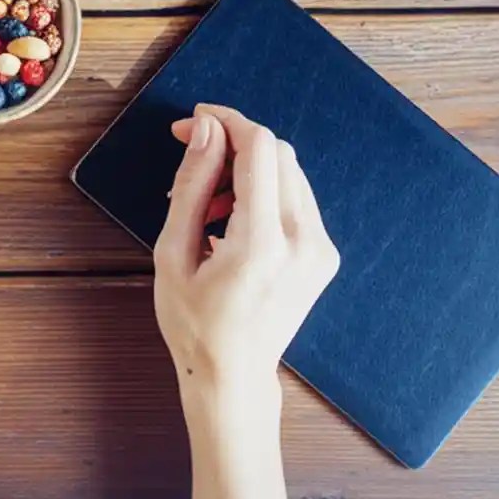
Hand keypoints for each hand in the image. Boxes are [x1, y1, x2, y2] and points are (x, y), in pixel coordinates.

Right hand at [154, 104, 338, 422]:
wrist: (233, 377)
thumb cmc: (194, 325)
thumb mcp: (173, 254)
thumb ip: (192, 186)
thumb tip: (207, 131)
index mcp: (262, 243)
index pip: (260, 148)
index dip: (227, 122)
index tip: (195, 122)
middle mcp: (302, 241)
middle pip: (278, 153)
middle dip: (233, 143)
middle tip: (192, 157)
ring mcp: (320, 249)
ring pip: (289, 173)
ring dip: (247, 170)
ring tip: (206, 206)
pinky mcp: (325, 255)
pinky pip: (296, 199)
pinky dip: (263, 194)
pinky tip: (231, 222)